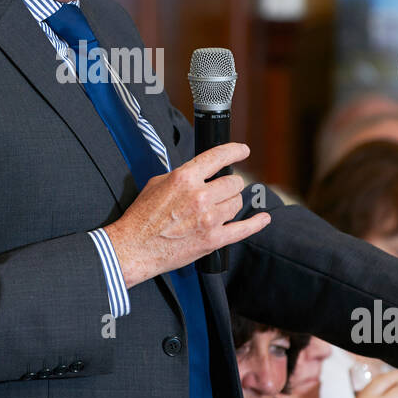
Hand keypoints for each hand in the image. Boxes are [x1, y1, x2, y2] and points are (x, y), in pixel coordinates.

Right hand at [104, 142, 270, 287]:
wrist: (134, 247)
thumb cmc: (141, 217)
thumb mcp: (157, 184)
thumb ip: (182, 175)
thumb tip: (200, 173)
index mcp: (185, 178)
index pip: (218, 157)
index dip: (235, 151)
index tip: (243, 150)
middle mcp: (200, 196)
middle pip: (233, 183)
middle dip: (229, 185)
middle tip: (220, 190)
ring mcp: (209, 219)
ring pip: (237, 203)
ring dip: (230, 203)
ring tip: (217, 209)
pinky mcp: (213, 240)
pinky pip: (244, 229)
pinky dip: (257, 223)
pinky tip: (263, 218)